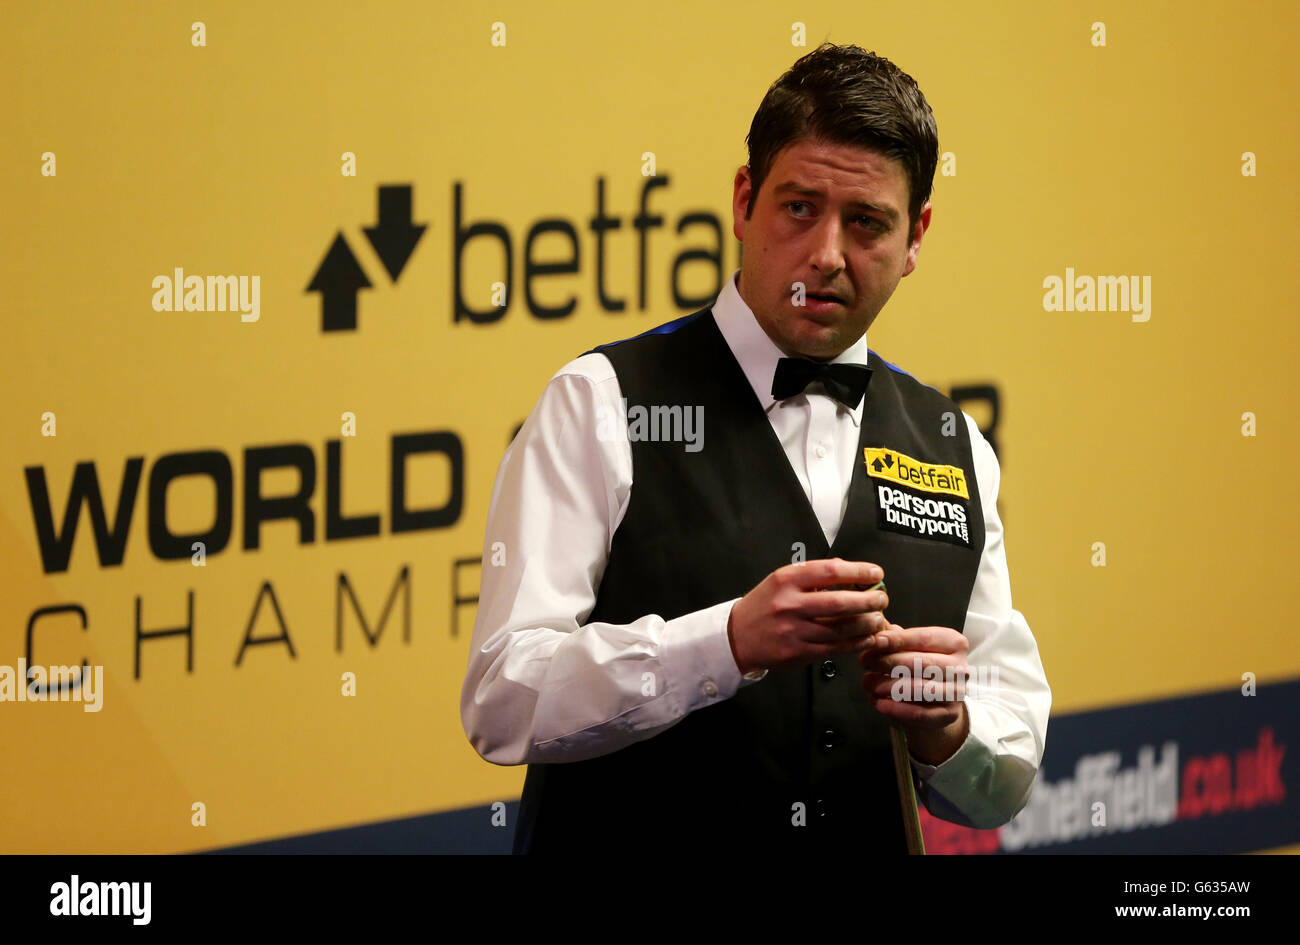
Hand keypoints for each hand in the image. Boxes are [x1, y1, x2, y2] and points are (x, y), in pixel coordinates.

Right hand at [727, 558, 888, 673]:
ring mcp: (793, 631)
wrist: (737, 636)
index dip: (858, 572)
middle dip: (868, 601)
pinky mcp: (797, 653)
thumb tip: (850, 571)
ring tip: (878, 620)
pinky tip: (866, 638)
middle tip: (883, 599)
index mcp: (786, 580)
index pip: (830, 571)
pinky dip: (855, 643)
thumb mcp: (781, 581)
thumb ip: (813, 576)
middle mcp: (789, 604)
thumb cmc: (765, 605)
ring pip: (840, 628)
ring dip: (866, 624)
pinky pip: (834, 648)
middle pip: (839, 602)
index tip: (876, 573)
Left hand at [859, 624, 970, 764]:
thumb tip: (877, 629)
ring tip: (868, 682)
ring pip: (919, 689)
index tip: (875, 640)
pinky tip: (878, 702)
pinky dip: (896, 709)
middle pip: (920, 663)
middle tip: (865, 661)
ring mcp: (957, 692)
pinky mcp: (949, 715)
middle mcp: (960, 667)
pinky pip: (920, 713)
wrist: (938, 700)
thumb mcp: (913, 646)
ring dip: (887, 686)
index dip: (897, 640)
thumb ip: (897, 637)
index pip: (924, 638)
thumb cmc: (922, 665)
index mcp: (955, 643)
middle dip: (887, 661)